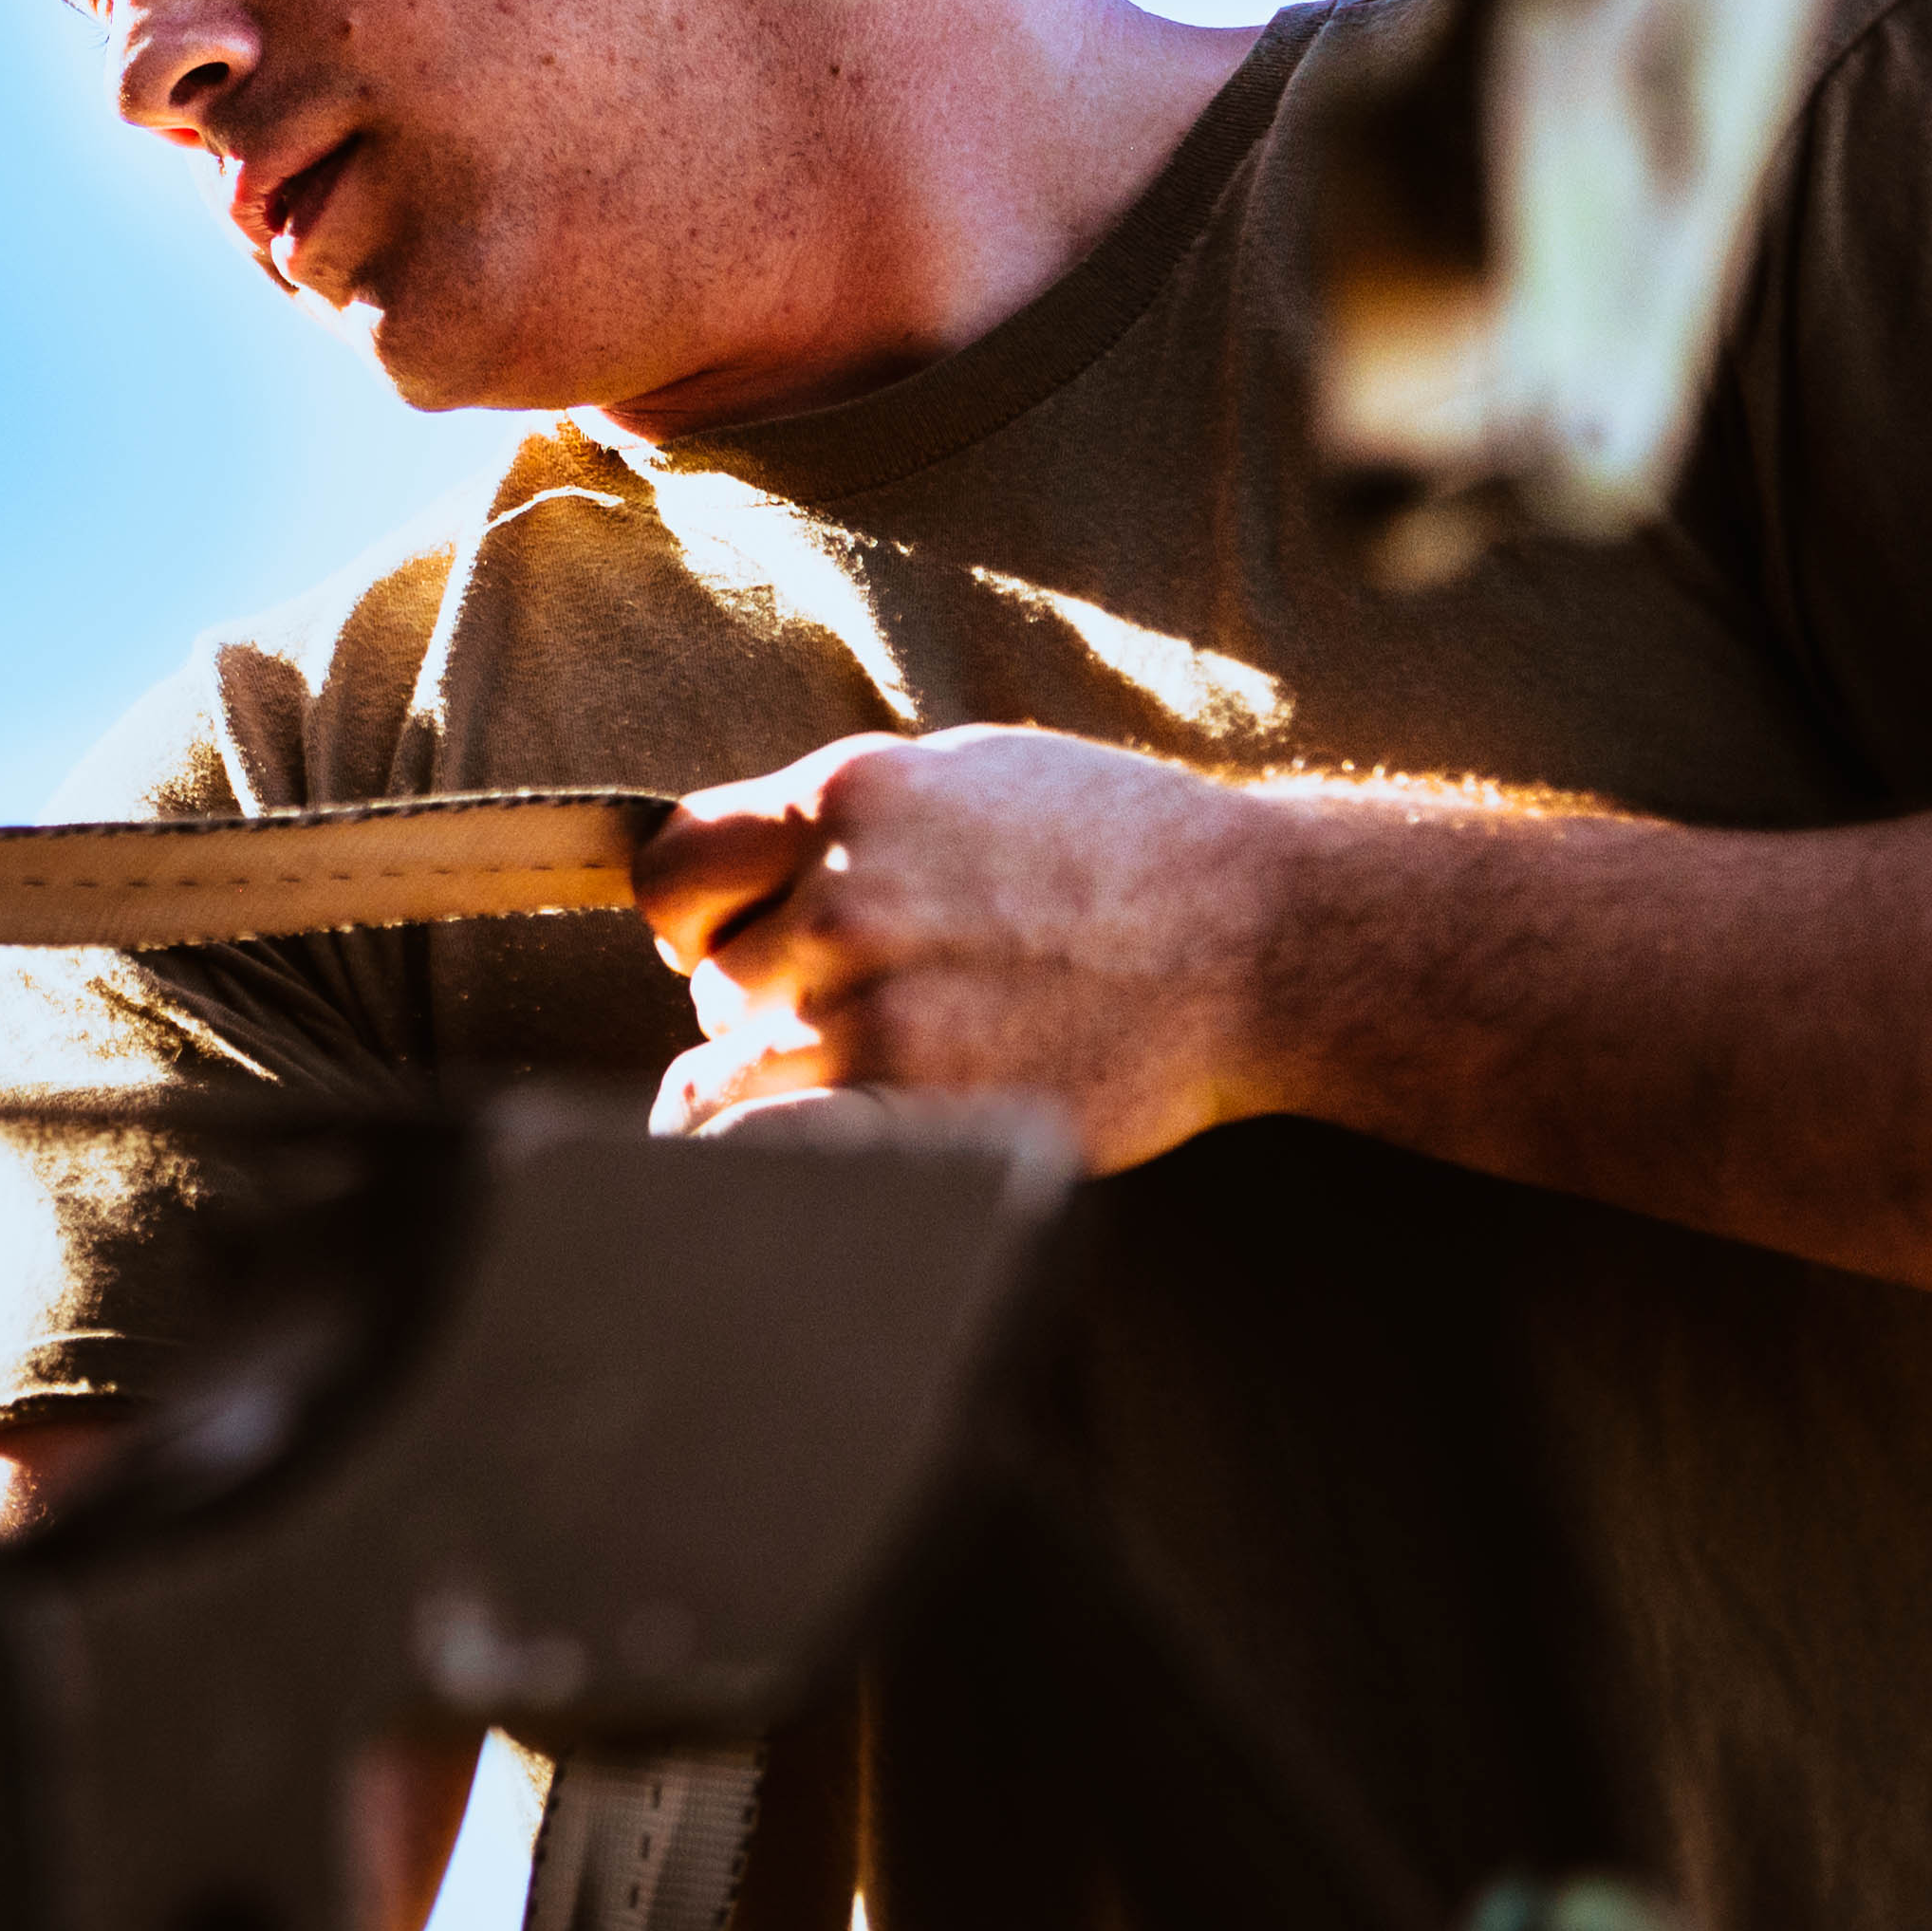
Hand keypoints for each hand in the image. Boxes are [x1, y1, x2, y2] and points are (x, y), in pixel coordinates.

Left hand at [635, 727, 1292, 1168]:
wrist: (1256, 933)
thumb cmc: (1113, 850)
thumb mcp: (958, 777)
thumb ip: (833, 823)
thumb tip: (725, 880)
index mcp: (845, 796)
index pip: (674, 869)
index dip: (698, 912)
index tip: (729, 936)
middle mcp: (845, 898)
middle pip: (715, 982)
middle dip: (766, 999)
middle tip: (867, 1002)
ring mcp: (878, 1008)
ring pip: (744, 1069)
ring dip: (795, 1076)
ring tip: (898, 1057)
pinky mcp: (921, 1103)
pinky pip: (774, 1145)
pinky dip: (778, 1153)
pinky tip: (815, 1147)